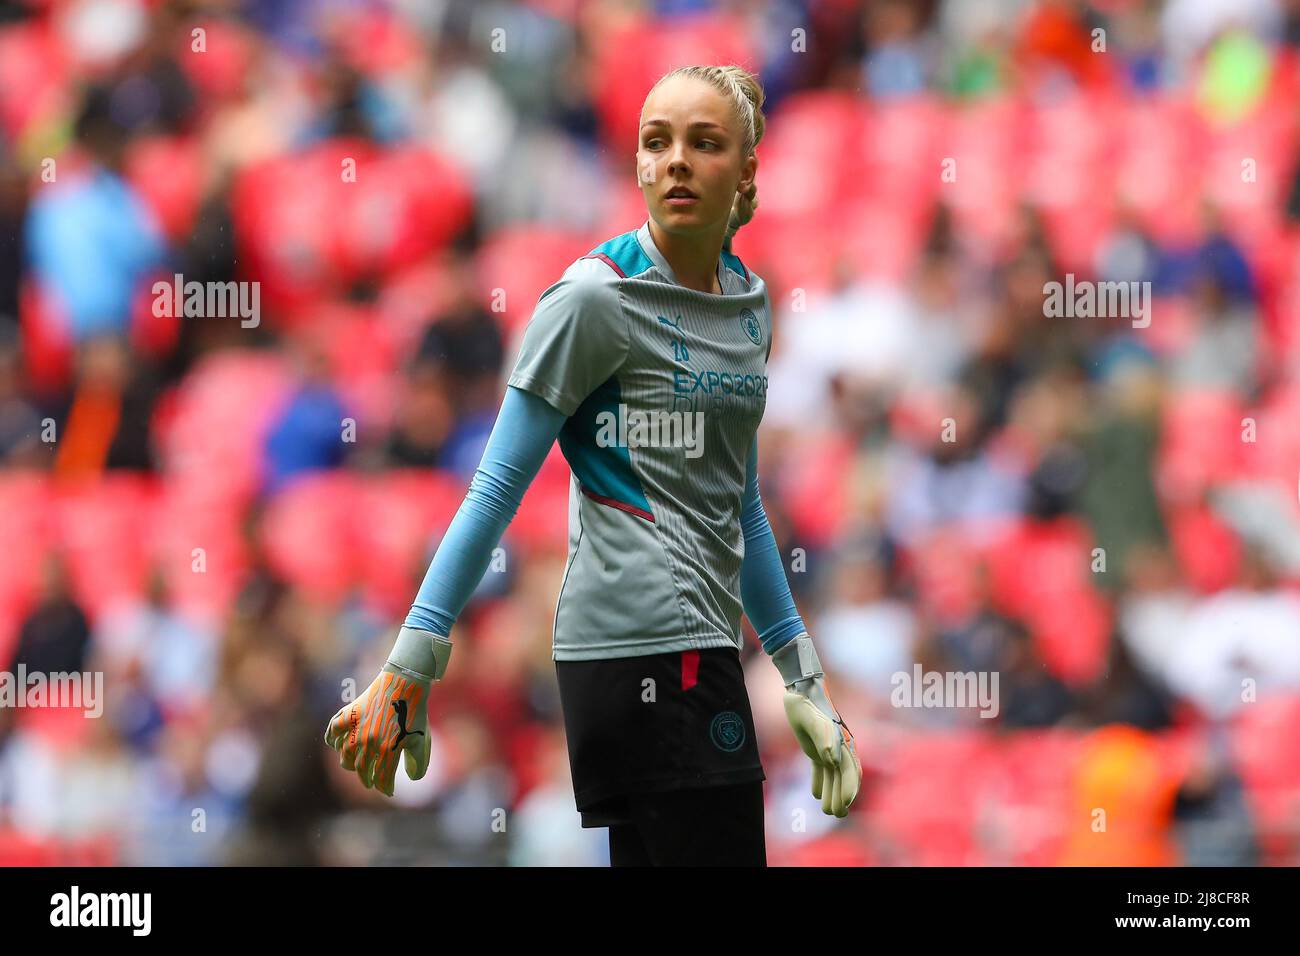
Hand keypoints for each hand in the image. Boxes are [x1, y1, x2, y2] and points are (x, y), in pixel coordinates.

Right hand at [324, 665, 431, 796]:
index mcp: (388, 750)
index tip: (387, 790)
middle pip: (362, 769)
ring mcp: (357, 728)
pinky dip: (332, 738)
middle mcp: (369, 742)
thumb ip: (419, 762)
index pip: (381, 778)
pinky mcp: (351, 713)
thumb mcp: (421, 738)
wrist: (405, 682)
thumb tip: (413, 778)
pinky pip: (334, 729)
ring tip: (354, 767)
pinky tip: (335, 743)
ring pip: (346, 754)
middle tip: (370, 783)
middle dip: (367, 779)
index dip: (384, 787)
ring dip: (349, 764)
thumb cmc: (415, 712)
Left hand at [772, 635, 861, 816]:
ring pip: (832, 775)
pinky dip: (819, 781)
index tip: (846, 802)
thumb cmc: (807, 704)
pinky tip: (816, 794)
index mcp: (843, 741)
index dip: (849, 786)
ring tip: (828, 811)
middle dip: (841, 795)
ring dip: (832, 792)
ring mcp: (828, 748)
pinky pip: (820, 769)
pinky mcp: (816, 748)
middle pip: (843, 776)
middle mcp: (839, 746)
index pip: (849, 769)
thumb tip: (832, 757)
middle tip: (836, 813)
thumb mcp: (813, 719)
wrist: (800, 690)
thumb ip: (823, 737)